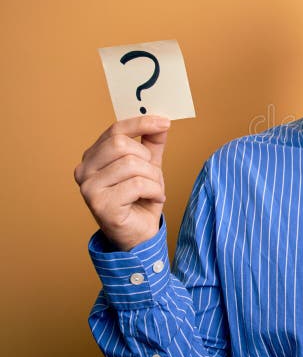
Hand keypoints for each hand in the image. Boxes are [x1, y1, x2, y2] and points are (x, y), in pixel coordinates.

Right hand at [74, 116, 169, 250]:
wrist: (139, 234)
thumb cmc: (140, 198)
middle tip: (154, 175)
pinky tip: (152, 199)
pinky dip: (154, 191)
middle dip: (147, 159)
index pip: (115, 130)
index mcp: (92, 157)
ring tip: (154, 190)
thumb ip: (152, 143)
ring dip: (154, 178)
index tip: (164, 122)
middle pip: (122, 145)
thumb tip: (161, 122)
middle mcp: (84, 170)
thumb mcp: (149, 165)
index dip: (141, 123)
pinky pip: (137, 184)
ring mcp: (89, 188)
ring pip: (132, 164)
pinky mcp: (100, 205)